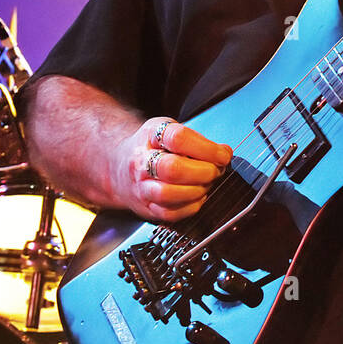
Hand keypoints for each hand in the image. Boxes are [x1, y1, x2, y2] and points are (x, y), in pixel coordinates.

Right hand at [111, 117, 233, 222]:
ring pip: (169, 194)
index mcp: (151, 136)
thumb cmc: (152, 147)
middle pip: (173, 169)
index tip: (223, 154)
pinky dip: (191, 206)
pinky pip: (169, 213)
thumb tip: (223, 153)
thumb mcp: (169, 131)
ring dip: (197, 190)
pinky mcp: (146, 207)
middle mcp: (142, 161)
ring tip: (206, 183)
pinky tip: (197, 197)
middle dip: (203, 172)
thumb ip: (196, 140)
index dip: (206, 148)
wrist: (119, 166)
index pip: (178, 139)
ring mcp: (142, 186)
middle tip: (216, 170)